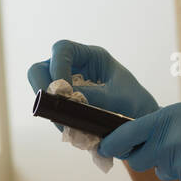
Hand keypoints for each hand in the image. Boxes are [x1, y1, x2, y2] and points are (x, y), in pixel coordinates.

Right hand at [27, 40, 158, 118]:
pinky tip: (76, 130)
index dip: (57, 67)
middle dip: (43, 88)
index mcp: (91, 57)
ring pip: (43, 93)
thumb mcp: (117, 98)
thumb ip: (92, 96)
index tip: (63, 91)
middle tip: (51, 109)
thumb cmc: (135, 104)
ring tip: (71, 126)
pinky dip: (59, 121)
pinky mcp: (65, 106)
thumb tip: (66, 99)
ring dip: (52, 109)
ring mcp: (67, 87)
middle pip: (41, 69)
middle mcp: (75, 68)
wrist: (139, 124)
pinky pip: (52, 111)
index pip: (62, 49)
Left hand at [98, 101, 180, 180]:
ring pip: (164, 172)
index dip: (113, 142)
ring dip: (176, 167)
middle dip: (147, 158)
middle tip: (171, 153)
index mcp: (171, 118)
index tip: (103, 147)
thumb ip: (168, 124)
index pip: (129, 132)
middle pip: (140, 158)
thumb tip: (142, 133)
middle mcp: (172, 140)